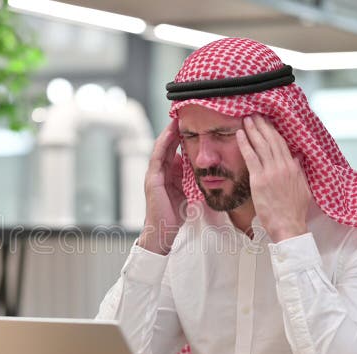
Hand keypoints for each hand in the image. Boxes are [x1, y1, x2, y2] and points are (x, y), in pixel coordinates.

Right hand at [138, 120, 185, 254]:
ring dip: (168, 134)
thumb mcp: (187, 194)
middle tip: (182, 117)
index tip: (189, 126)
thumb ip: (191, 181)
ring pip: (160, 148)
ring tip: (176, 120)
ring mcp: (154, 175)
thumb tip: (203, 172)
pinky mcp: (152, 180)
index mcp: (168, 176)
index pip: (174, 152)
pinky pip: (157, 157)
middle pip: (166, 147)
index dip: (180, 139)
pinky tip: (170, 134)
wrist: (164, 232)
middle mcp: (159, 173)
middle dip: (173, 132)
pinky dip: (163, 144)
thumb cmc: (176, 217)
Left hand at [236, 114, 311, 241]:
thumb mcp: (302, 189)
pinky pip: (251, 157)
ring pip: (261, 145)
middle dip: (262, 125)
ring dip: (253, 130)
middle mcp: (283, 166)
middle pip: (271, 140)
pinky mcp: (259, 180)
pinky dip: (245, 144)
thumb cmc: (294, 211)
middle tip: (255, 114)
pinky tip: (240, 134)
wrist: (289, 225)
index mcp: (293, 168)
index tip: (267, 122)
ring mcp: (271, 172)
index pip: (282, 144)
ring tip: (247, 119)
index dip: (273, 131)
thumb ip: (298, 172)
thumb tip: (296, 159)